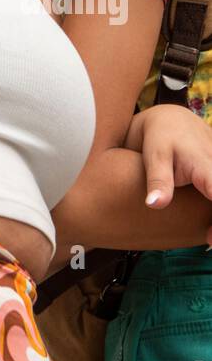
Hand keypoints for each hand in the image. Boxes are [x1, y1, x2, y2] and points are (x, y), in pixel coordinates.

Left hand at [126, 105, 211, 244]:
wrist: (172, 120)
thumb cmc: (160, 138)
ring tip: (207, 236)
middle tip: (208, 240)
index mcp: (206, 165)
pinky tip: (207, 226)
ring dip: (211, 214)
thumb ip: (158, 181)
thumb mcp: (155, 156)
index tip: (209, 238)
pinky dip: (210, 210)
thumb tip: (154, 205)